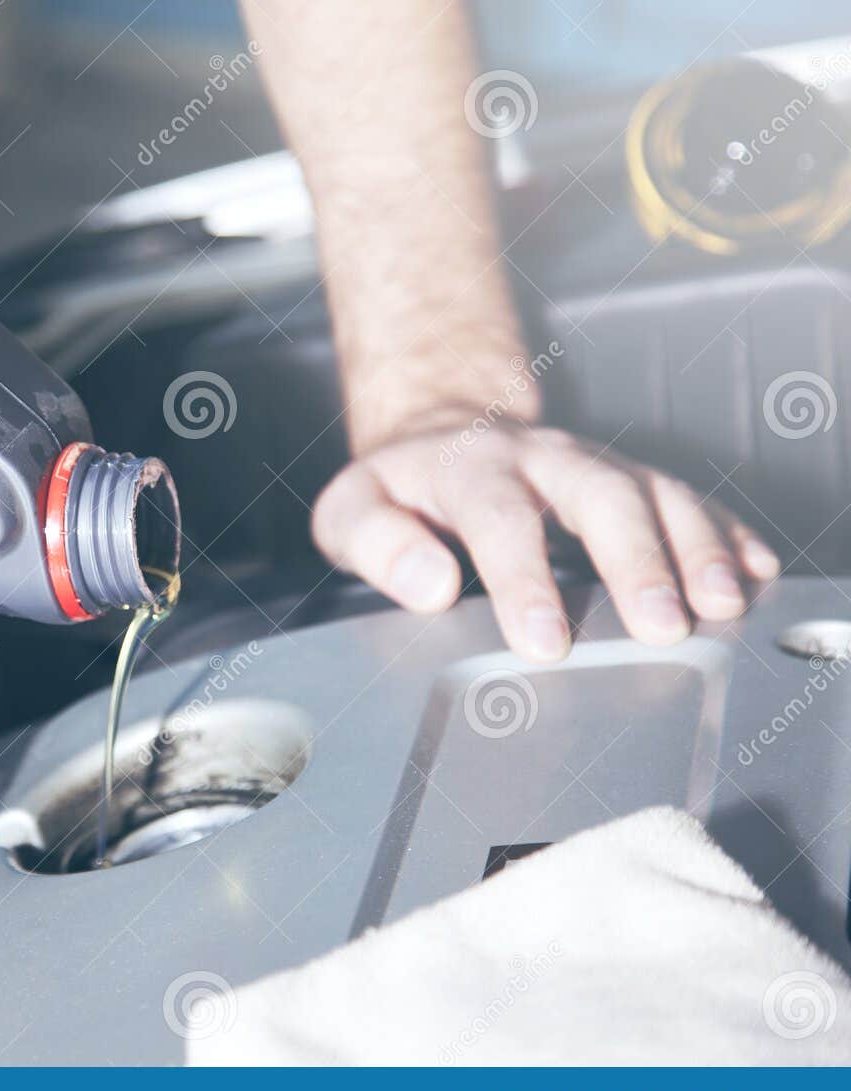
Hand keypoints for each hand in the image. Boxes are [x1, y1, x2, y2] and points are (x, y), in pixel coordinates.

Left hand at [312, 423, 780, 661]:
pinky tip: (755, 573)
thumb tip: (429, 584)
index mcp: (469, 468)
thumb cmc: (399, 493)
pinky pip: (690, 499)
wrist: (444, 434)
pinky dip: (726, 535)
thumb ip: (376, 544)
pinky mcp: (633, 479)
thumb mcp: (352, 512)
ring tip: (723, 605)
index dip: (524, 581)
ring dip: (696, 549)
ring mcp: (596, 464)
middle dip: (636, 560)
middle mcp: (544, 458)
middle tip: (662, 626)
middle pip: (600, 496)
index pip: (500, 520)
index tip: (545, 641)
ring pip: (657, 492)